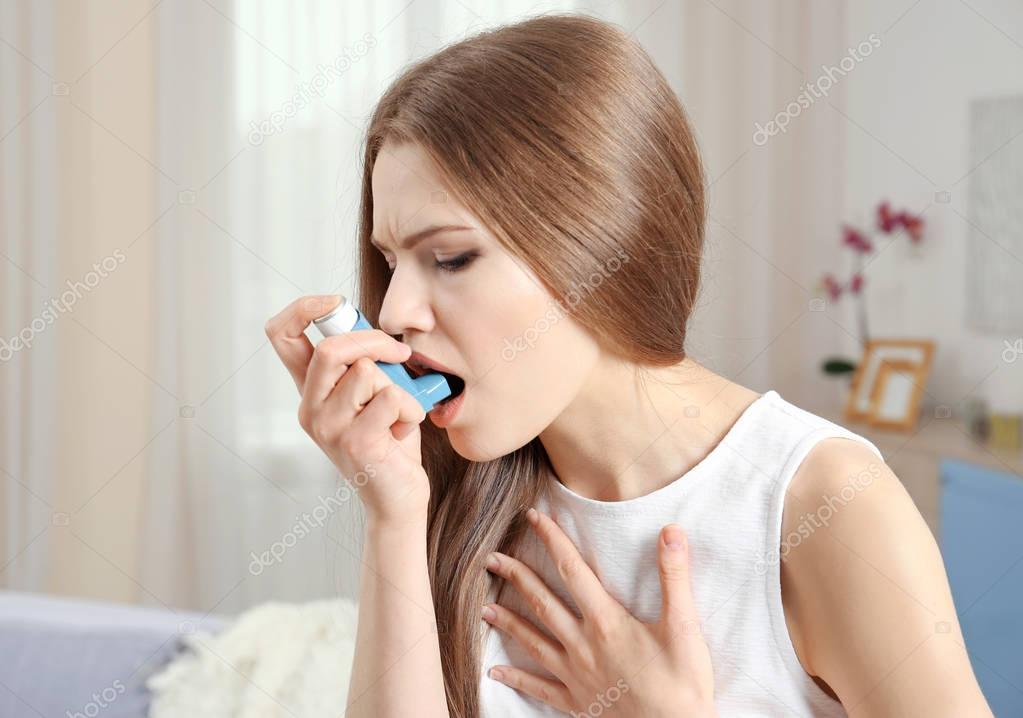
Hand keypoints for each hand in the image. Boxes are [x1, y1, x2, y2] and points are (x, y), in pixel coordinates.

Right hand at [265, 294, 429, 523]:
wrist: (397, 498)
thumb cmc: (390, 441)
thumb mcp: (372, 395)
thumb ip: (364, 364)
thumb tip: (376, 330)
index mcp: (310, 391)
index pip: (281, 335)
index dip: (303, 307)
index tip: (336, 302)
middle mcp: (310, 408)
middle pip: (332, 348)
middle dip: (375, 341)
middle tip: (401, 354)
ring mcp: (329, 428)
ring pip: (368, 373)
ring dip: (399, 386)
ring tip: (400, 412)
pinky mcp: (356, 443)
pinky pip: (392, 399)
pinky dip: (412, 410)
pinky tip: (404, 431)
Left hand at [482, 508, 716, 716]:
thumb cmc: (683, 683)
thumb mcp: (685, 626)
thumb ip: (675, 576)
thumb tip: (672, 531)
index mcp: (606, 622)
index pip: (572, 570)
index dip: (552, 540)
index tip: (533, 518)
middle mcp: (583, 645)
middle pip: (542, 603)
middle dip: (516, 577)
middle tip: (491, 558)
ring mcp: (576, 676)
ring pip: (533, 642)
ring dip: (508, 622)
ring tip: (484, 607)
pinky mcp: (577, 703)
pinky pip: (539, 688)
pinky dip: (516, 679)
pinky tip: (495, 672)